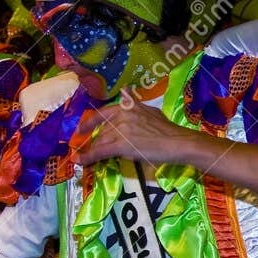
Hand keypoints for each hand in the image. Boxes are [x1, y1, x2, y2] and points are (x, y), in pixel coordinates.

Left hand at [76, 98, 193, 167]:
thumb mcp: (151, 111)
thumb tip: (128, 96)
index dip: (90, 122)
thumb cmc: (168, 130)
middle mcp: (122, 115)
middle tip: (88, 149)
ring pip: (100, 142)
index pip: (103, 113)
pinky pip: (100, 151)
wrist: (177, 142)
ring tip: (84, 158)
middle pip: (102, 131)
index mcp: (128, 107)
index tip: (82, 128)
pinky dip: (89, 157)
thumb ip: (136, 106)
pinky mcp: (121, 145)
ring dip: (91, 151)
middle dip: (94, 141)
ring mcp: (121, 130)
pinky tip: (80, 161)